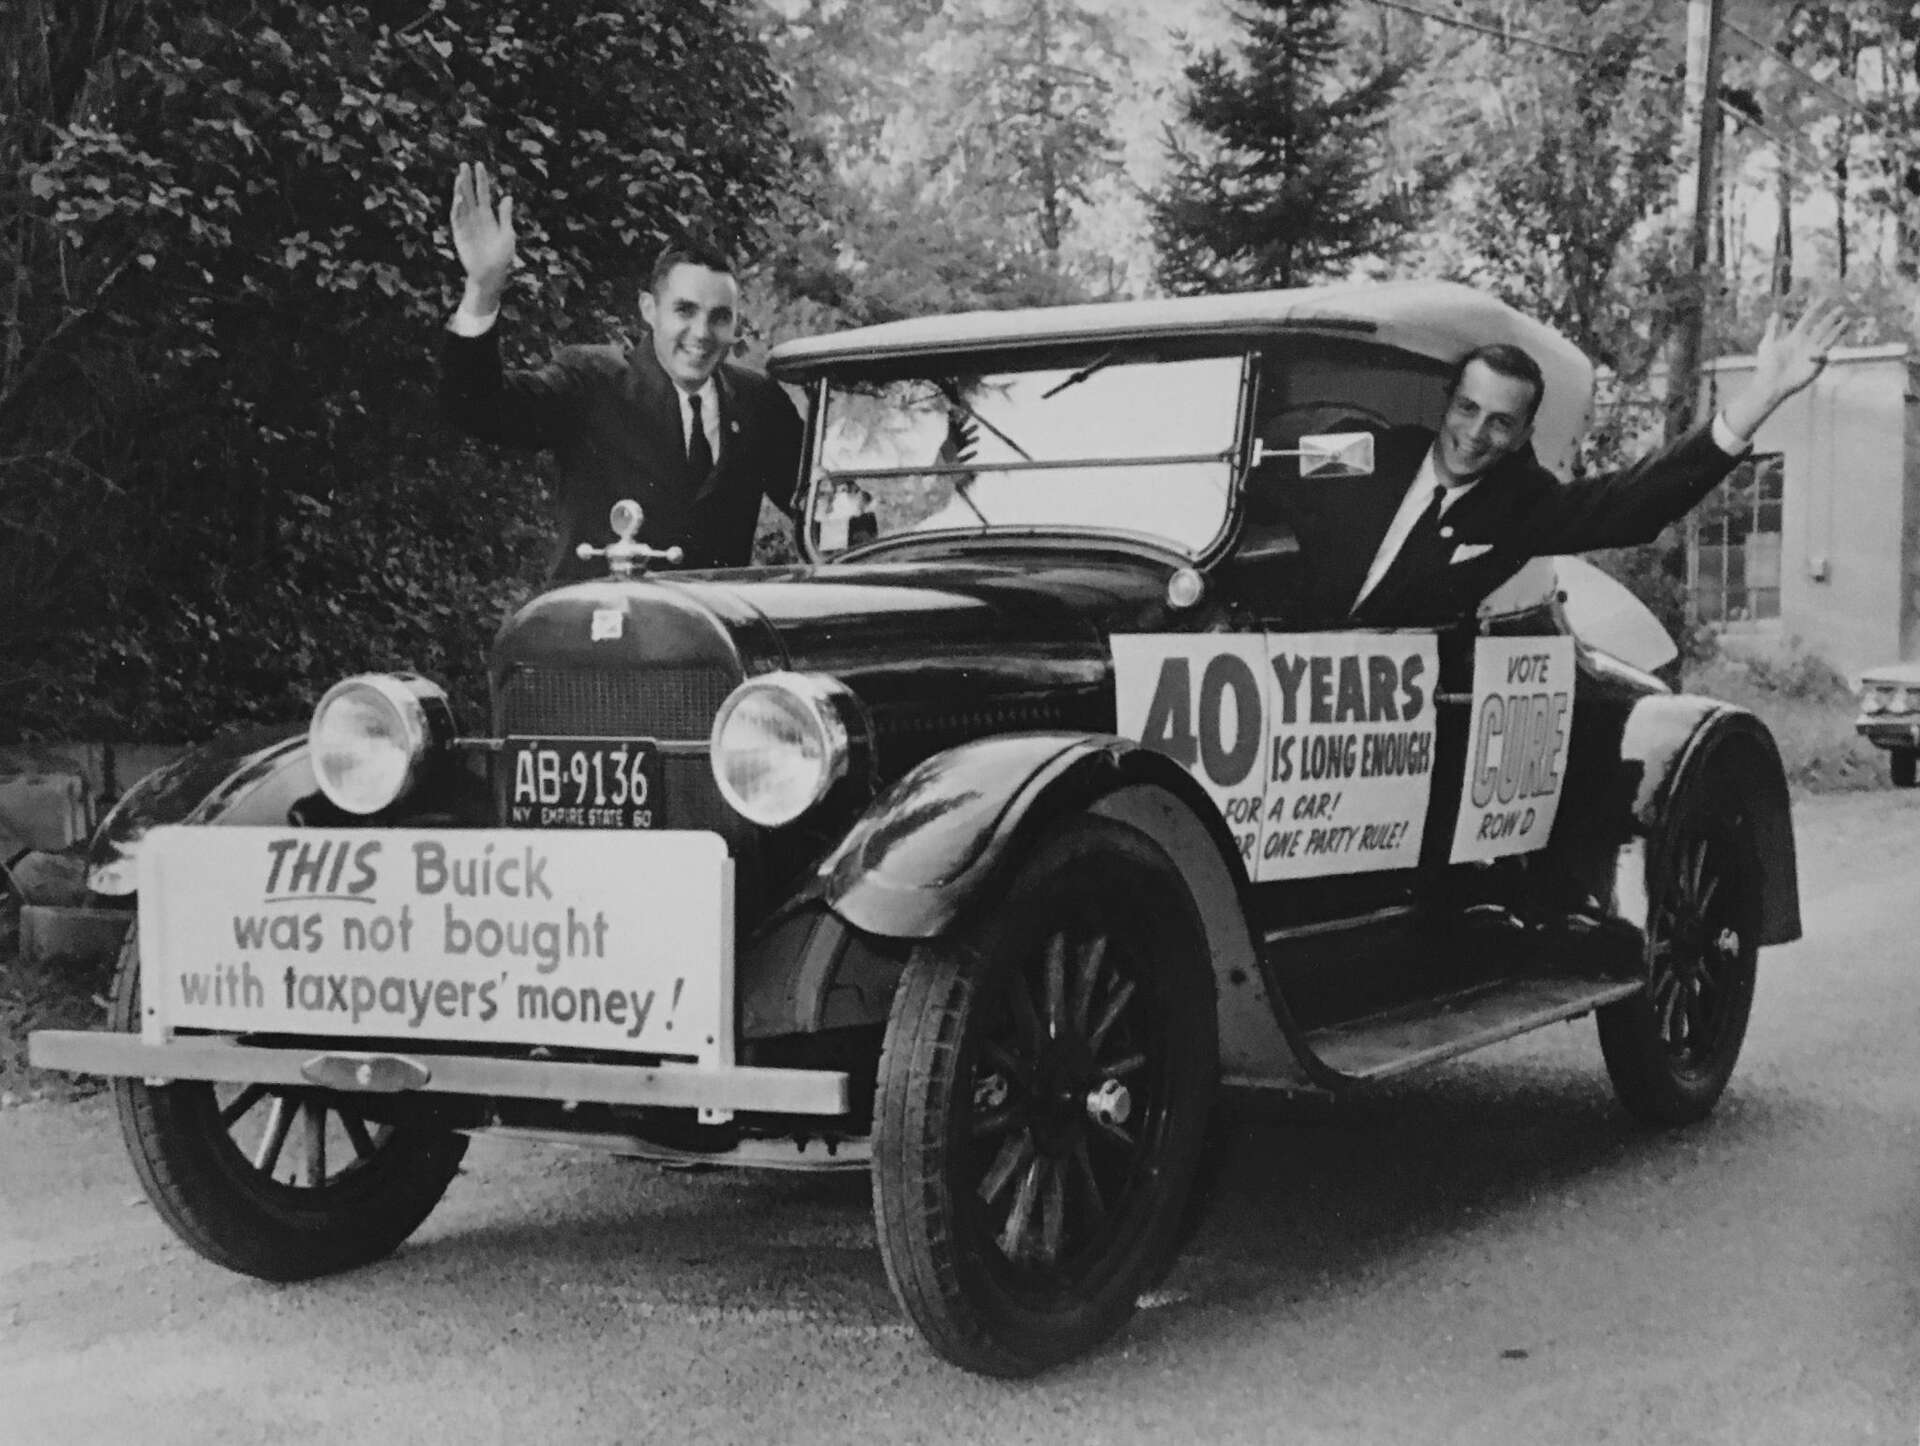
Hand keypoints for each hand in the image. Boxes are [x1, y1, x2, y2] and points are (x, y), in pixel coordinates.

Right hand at [449, 162, 515, 305]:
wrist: (491, 275)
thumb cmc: (502, 258)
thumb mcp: (508, 234)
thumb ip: (505, 216)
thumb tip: (508, 196)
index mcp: (489, 217)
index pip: (483, 193)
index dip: (481, 180)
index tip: (479, 165)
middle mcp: (476, 218)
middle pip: (470, 194)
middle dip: (467, 180)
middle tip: (464, 164)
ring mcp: (467, 225)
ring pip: (461, 203)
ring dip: (460, 190)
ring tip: (459, 176)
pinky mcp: (460, 234)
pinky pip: (457, 218)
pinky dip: (457, 208)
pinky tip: (459, 198)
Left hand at [1751, 299, 1851, 404]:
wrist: (1771, 384)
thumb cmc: (1766, 365)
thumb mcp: (1767, 344)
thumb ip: (1773, 329)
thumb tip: (1776, 313)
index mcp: (1795, 336)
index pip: (1808, 319)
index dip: (1817, 309)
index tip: (1825, 298)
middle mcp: (1806, 343)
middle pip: (1822, 327)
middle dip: (1831, 318)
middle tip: (1841, 308)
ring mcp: (1813, 353)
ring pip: (1829, 339)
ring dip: (1838, 330)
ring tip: (1848, 320)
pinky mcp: (1817, 365)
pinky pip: (1823, 356)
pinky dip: (1820, 354)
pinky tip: (1812, 356)